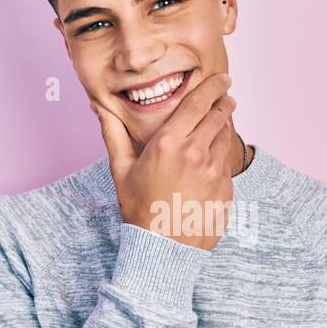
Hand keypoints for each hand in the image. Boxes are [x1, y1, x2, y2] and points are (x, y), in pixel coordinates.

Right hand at [90, 72, 237, 250]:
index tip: (222, 78)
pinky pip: (228, 162)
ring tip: (220, 124)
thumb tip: (98, 106)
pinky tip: (214, 158)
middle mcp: (195, 152)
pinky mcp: (226, 188)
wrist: (162, 249)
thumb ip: (113, 133)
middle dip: (224, 102)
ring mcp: (214, 171)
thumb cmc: (139, 209)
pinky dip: (223, 154)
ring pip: (227, 137)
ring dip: (225, 127)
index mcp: (169, 143)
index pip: (198, 102)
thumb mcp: (121, 170)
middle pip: (219, 115)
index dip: (213, 86)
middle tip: (226, 96)